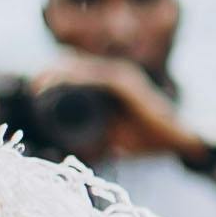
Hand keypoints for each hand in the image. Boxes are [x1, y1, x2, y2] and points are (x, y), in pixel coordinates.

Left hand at [25, 53, 213, 164]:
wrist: (179, 140)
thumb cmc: (150, 140)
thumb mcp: (115, 141)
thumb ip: (96, 141)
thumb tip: (72, 150)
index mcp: (115, 85)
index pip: (80, 74)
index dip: (57, 78)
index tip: (37, 89)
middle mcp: (118, 76)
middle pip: (77, 66)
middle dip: (53, 73)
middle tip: (35, 87)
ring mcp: (122, 77)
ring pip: (82, 68)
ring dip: (59, 74)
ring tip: (41, 85)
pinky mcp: (126, 83)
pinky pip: (94, 77)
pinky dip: (75, 79)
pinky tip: (59, 84)